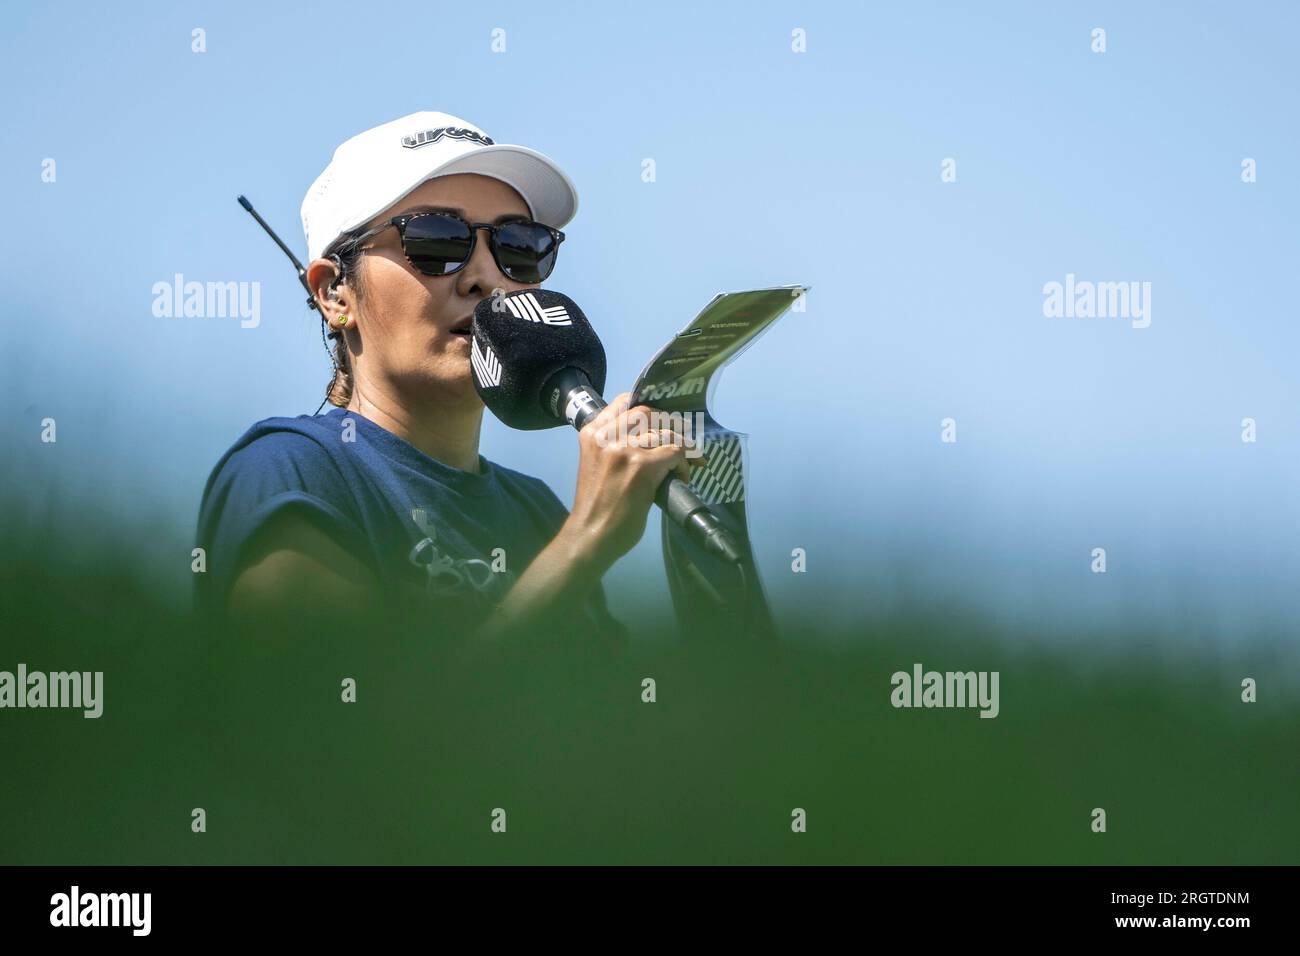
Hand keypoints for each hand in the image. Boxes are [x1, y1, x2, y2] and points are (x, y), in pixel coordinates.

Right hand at [558, 392, 690, 571]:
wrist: (590, 534)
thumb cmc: (595, 504)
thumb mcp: (596, 463)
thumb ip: (614, 445)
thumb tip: (649, 436)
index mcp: (592, 433)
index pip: (624, 403)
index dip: (648, 409)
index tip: (661, 421)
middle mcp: (606, 436)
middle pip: (647, 412)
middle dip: (668, 424)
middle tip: (679, 439)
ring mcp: (625, 449)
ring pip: (665, 431)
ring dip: (681, 445)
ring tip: (686, 461)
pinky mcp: (642, 466)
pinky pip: (675, 452)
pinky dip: (683, 463)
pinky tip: (682, 476)